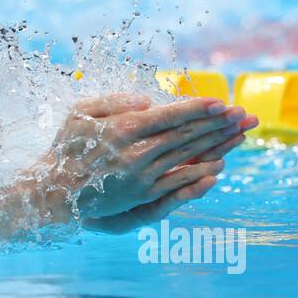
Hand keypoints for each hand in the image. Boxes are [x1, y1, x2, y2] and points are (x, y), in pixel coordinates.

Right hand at [42, 93, 257, 232]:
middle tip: (243, 114)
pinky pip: (179, 182)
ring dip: (217, 144)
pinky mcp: (142, 196)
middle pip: (185, 135)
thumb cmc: (66, 146)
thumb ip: (113, 102)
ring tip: (240, 133)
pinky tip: (220, 163)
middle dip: (217, 124)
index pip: (169, 115)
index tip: (221, 102)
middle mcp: (135, 153)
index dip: (197, 109)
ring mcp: (141, 177)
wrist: (54, 190)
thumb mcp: (79, 112)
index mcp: (122, 129)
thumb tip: (147, 101)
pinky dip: (201, 172)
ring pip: (187, 156)